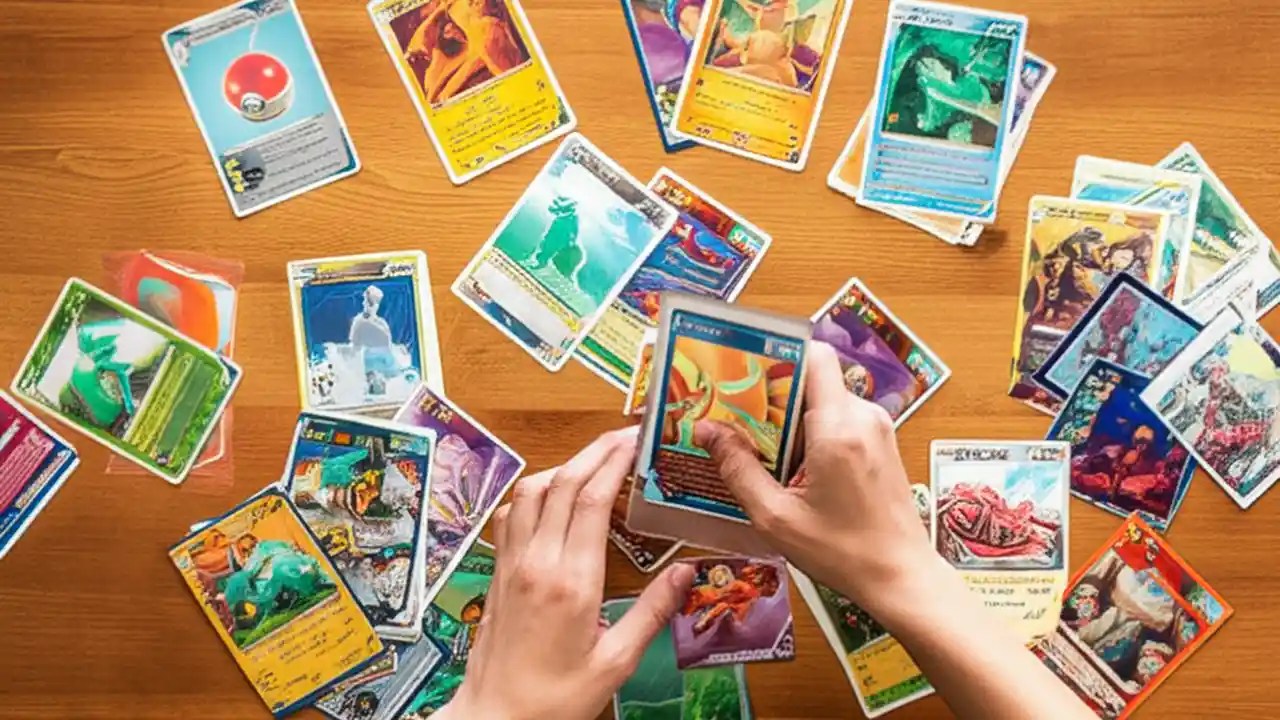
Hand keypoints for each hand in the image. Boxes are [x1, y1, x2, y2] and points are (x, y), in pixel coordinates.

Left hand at [436, 429, 694, 719]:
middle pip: (562, 483)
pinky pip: (512, 515)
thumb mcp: (616, 663)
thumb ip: (652, 612)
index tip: (636, 440)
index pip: (592, 500)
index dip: (615, 461)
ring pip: (531, 491)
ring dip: (564, 467)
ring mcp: (512, 564)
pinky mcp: (498, 573)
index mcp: (572, 582)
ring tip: (594, 461)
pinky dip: (534, 493)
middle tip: (623, 435)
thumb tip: (687, 573)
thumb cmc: (556, 700)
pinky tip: (551, 497)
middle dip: (594, 451)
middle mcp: (537, 562)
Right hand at [695, 341, 943, 626]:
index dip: (778, 353)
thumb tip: (707, 430)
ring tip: (757, 447)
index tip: (743, 370)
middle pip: (812, 379)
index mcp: (839, 428)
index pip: (815, 355)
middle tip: (735, 415)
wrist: (902, 578)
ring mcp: (877, 429)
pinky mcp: (881, 444)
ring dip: (790, 418)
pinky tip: (788, 465)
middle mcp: (863, 417)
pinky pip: (839, 419)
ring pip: (824, 400)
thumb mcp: (776, 517)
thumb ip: (739, 469)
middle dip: (772, 393)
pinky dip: (811, 432)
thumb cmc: (843, 553)